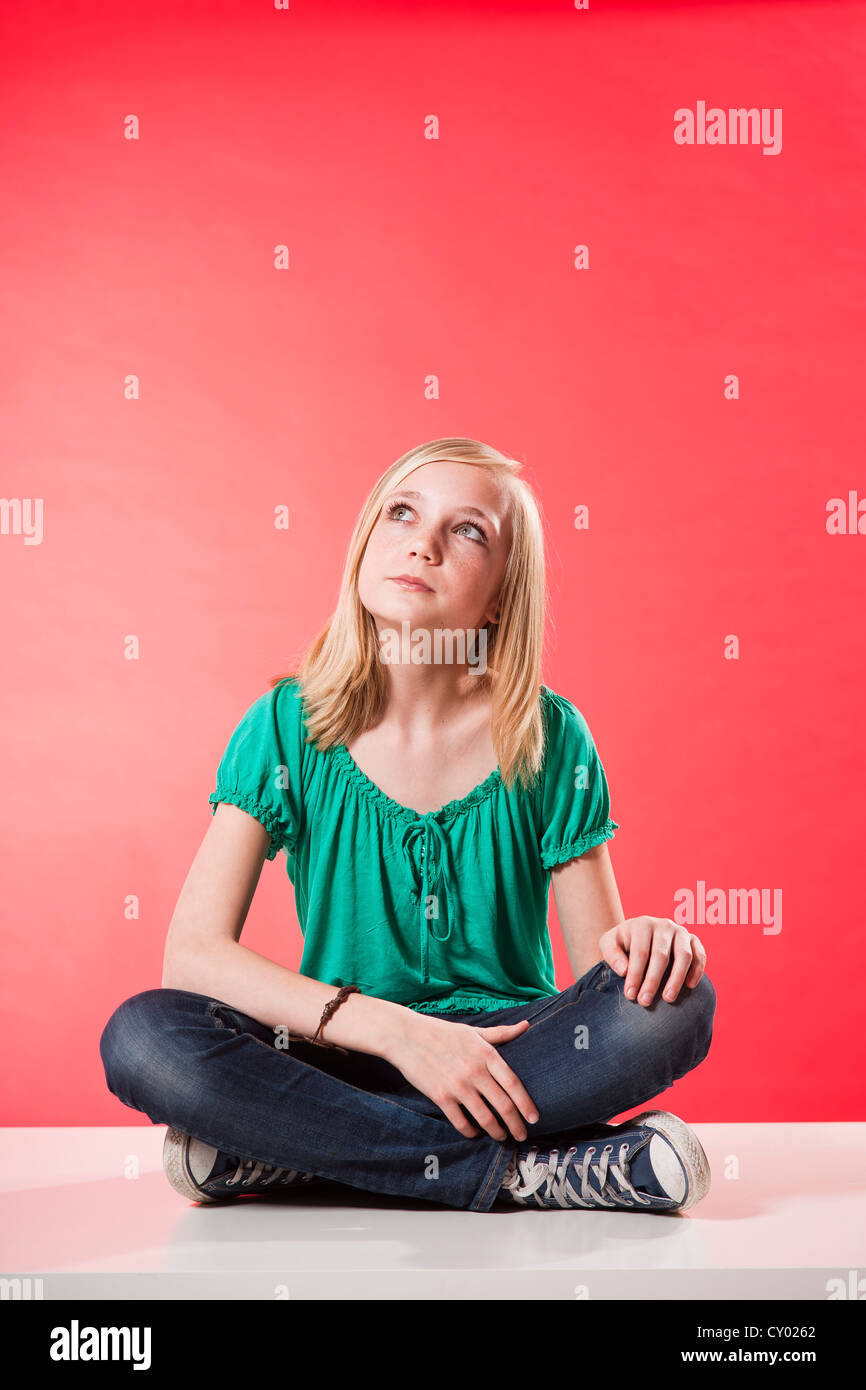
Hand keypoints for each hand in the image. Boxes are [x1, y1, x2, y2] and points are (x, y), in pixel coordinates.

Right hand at [387, 1012, 538, 1141]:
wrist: (406, 1036)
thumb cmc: (442, 1032)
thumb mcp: (473, 1031)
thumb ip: (501, 1033)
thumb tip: (526, 1026)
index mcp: (486, 1054)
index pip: (514, 1084)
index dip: (527, 1104)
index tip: (534, 1118)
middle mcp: (475, 1071)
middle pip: (504, 1106)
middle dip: (516, 1125)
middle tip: (521, 1135)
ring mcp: (458, 1086)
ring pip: (485, 1118)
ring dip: (497, 1132)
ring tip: (501, 1136)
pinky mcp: (441, 1097)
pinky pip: (462, 1122)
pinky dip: (471, 1132)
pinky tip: (476, 1133)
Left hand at [599, 916, 706, 1006]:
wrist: (639, 934)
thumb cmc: (623, 943)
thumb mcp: (609, 944)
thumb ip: (612, 955)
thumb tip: (624, 971)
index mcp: (642, 924)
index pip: (640, 953)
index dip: (635, 975)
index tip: (630, 995)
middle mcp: (663, 925)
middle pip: (661, 955)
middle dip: (653, 981)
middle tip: (645, 1001)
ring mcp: (680, 931)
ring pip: (684, 955)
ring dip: (677, 979)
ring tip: (668, 999)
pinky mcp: (693, 940)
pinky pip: (700, 954)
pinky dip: (697, 970)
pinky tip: (690, 986)